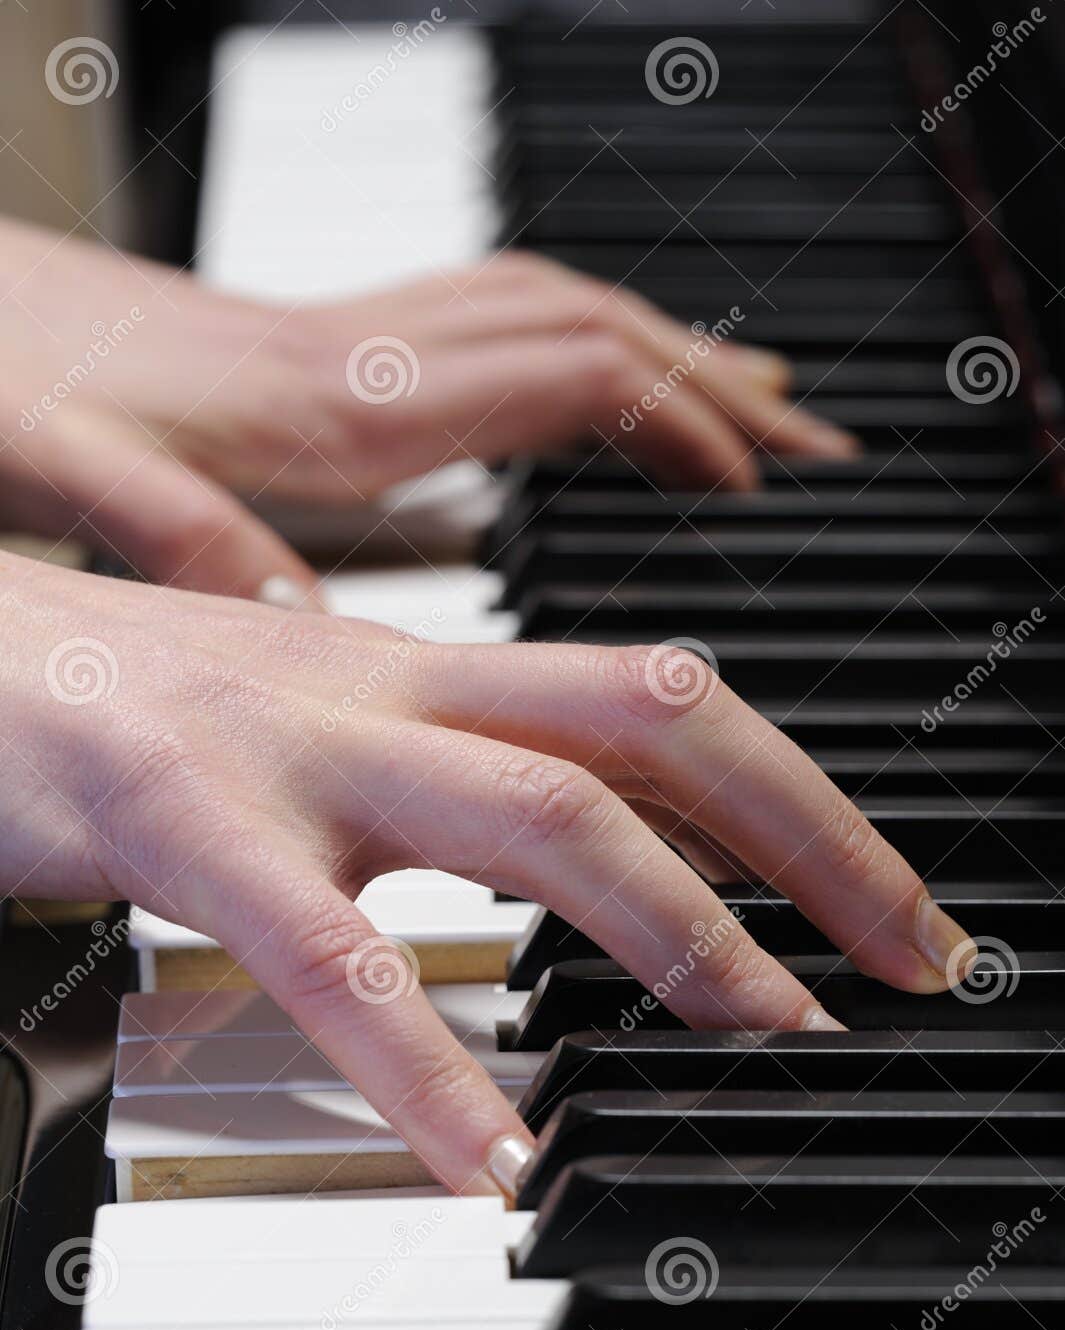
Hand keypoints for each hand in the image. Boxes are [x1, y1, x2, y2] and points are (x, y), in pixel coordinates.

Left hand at [0, 219, 855, 603]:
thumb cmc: (2, 379)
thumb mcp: (81, 473)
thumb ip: (195, 538)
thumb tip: (308, 618)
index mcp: (341, 397)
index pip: (568, 370)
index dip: (684, 417)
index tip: (769, 478)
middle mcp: (368, 355)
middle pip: (594, 327)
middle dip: (717, 380)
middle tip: (814, 441)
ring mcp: (353, 344)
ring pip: (554, 310)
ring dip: (662, 352)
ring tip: (749, 404)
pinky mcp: (325, 355)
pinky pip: (493, 326)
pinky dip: (575, 355)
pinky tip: (590, 403)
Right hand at [3, 555, 971, 1197]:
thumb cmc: (118, 697)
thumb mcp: (312, 722)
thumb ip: (438, 775)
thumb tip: (556, 846)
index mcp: (423, 672)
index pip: (663, 705)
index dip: (801, 798)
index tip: (884, 905)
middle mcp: (387, 689)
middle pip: (656, 726)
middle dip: (812, 842)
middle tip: (904, 963)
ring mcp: (292, 746)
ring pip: (536, 812)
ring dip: (679, 928)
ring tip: (766, 1033)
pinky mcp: (182, 820)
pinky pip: (329, 954)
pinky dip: (424, 1063)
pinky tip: (487, 1159)